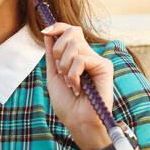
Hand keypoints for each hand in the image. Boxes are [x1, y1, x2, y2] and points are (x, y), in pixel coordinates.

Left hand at [41, 21, 114, 149]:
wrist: (78, 122)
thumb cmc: (67, 104)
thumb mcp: (54, 75)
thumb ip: (52, 55)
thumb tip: (49, 33)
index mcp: (78, 57)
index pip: (70, 31)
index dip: (58, 27)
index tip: (45, 31)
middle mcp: (89, 55)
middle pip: (72, 32)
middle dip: (58, 50)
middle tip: (61, 71)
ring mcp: (97, 60)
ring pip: (74, 44)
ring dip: (65, 66)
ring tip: (71, 83)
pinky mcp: (105, 66)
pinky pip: (81, 59)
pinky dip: (73, 75)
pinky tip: (78, 88)